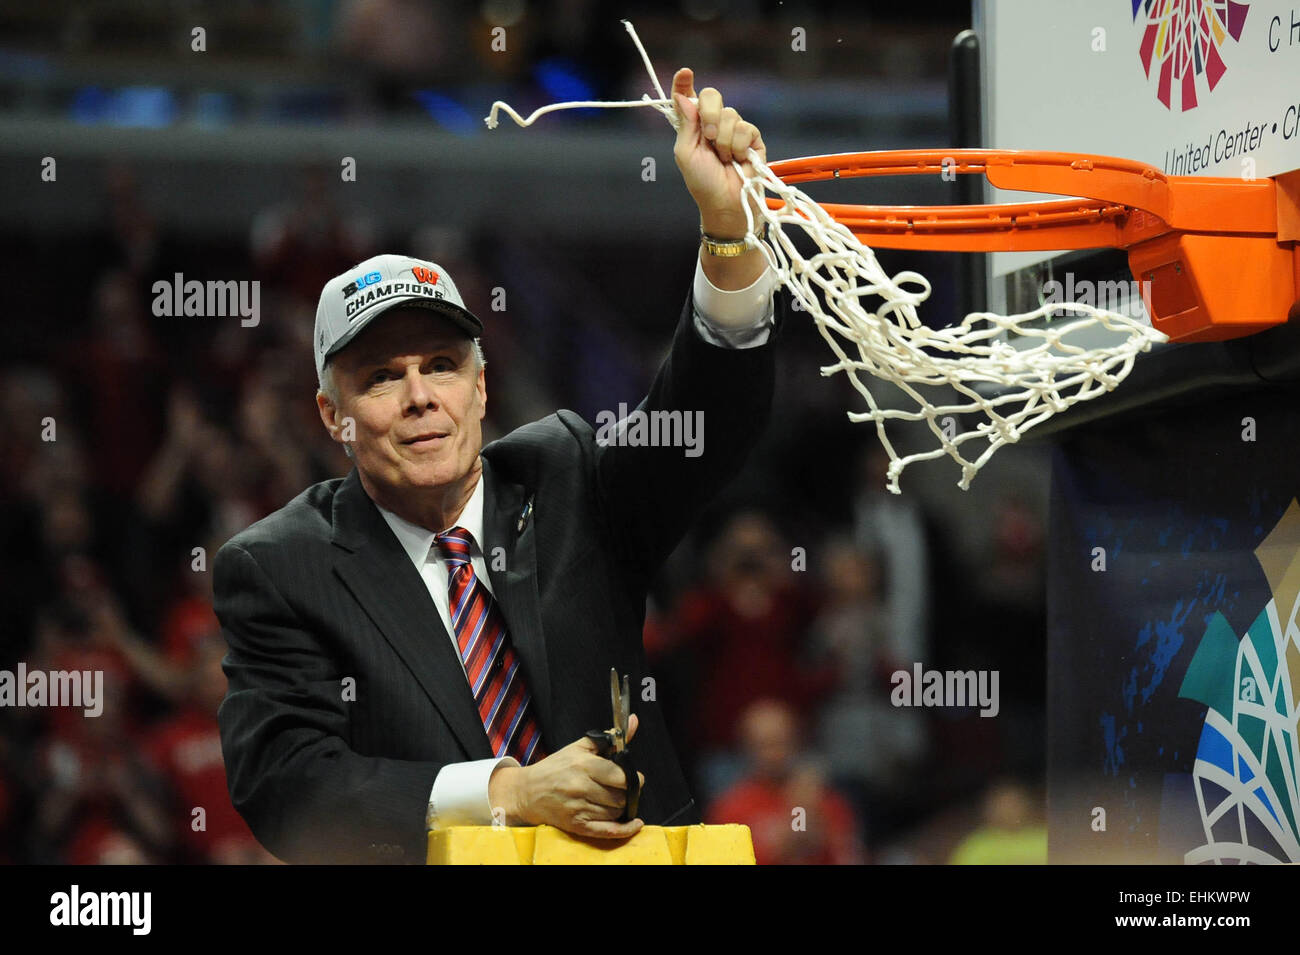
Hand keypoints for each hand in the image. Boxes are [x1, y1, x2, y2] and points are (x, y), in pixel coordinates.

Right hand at [489, 714, 645, 838]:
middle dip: (628, 793)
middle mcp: (582, 788)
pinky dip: (624, 829)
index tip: (633, 777)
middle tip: (622, 788)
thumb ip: (609, 737)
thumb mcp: (580, 747)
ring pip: (616, 812)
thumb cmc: (555, 767)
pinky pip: (608, 831)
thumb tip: (633, 721)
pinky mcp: (577, 825)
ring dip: (621, 807)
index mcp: (584, 766)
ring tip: (613, 799)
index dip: (633, 778)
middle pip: (622, 796)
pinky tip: (634, 823)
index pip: (621, 777)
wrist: (528, 791)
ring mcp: (579, 808)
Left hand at [671, 67, 765, 238]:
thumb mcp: (686, 154)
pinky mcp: (752, 138)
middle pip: (712, 95)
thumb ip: (685, 124)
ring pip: (729, 114)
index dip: (685, 83)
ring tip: (724, 159)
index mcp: (693, 125)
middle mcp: (713, 123)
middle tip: (708, 137)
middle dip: (709, 113)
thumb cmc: (702, 182)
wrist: (726, 202)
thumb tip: (683, 97)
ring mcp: (733, 129)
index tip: (685, 73)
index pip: (688, 97)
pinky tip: (738, 159)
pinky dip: (738, 145)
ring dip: (723, 139)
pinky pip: (745, 128)